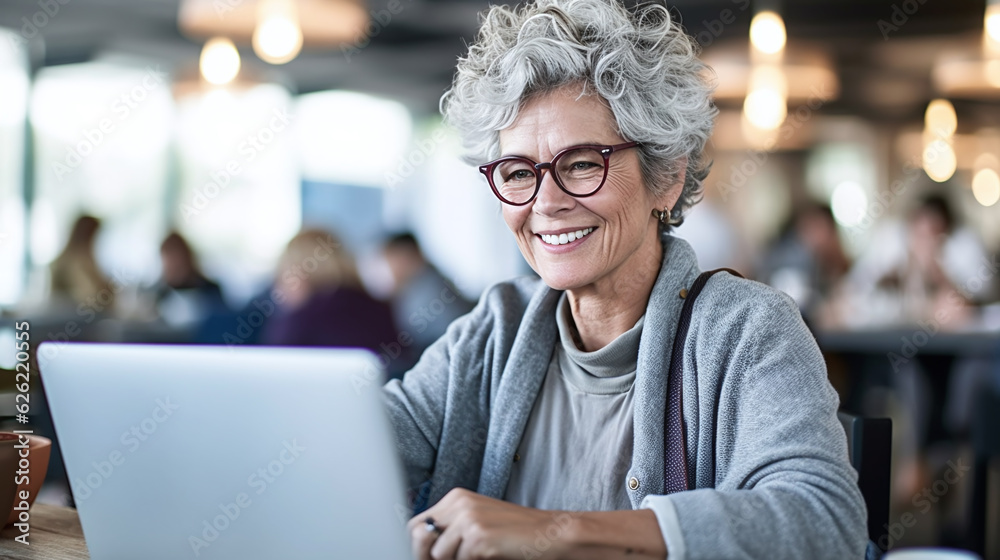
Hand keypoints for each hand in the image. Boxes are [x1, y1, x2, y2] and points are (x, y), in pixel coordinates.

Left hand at [407, 488, 574, 559]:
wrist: (549, 534)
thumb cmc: (515, 534)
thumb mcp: (478, 525)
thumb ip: (450, 532)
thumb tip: (423, 551)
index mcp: (456, 498)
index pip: (416, 524)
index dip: (417, 546)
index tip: (429, 558)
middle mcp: (459, 503)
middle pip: (418, 536)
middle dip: (427, 556)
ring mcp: (468, 518)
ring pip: (438, 554)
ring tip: (479, 556)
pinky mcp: (478, 535)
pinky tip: (492, 557)